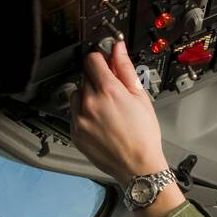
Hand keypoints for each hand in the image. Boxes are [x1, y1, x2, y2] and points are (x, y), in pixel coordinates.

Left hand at [69, 41, 167, 184]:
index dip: (101, 59)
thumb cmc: (143, 135)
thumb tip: (118, 49)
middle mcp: (89, 103)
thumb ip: (125, 69)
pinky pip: (74, 114)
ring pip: (77, 94)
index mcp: (107, 90)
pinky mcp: (75, 132)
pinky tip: (100, 122)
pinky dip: (84, 114)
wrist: (138, 166)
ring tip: (106, 110)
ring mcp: (79, 119)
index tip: (106, 64)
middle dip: (98, 80)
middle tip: (113, 94)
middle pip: (85, 76)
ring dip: (88, 96)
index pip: (92, 59)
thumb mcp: (140, 97)